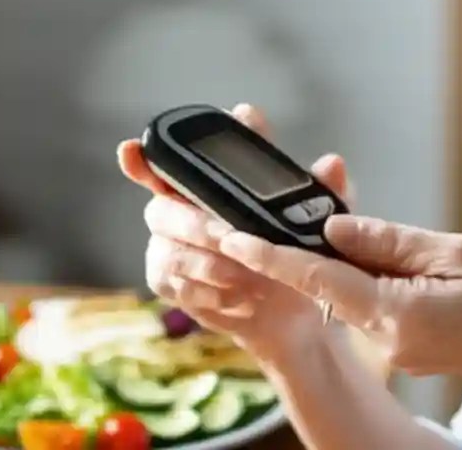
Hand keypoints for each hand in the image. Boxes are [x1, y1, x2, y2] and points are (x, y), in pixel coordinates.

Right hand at [117, 104, 349, 365]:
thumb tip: (331, 163)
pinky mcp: (169, 282)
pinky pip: (176, 285)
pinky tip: (238, 298)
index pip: (166, 161)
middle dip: (197, 224)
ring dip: (209, 264)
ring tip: (247, 278)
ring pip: (171, 250)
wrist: (292, 311)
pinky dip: (209, 293)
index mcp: (206, 182)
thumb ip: (320, 190)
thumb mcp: (317, 218)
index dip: (142, 158)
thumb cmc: (296, 249)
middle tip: (230, 238)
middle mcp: (178, 209)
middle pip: (163, 208)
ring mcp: (169, 246)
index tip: (130, 150)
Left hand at [218, 216, 461, 401]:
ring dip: (356, 261)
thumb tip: (334, 227)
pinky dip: (378, 278)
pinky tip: (406, 258)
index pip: (316, 278)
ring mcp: (400, 349)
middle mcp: (389, 340)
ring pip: (356, 293)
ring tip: (385, 231)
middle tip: (308, 206)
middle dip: (316, 246)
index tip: (229, 235)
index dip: (269, 255)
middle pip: (332, 284)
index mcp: (395, 315)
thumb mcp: (456, 251)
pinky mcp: (412, 348)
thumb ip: (388, 240)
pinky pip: (378, 305)